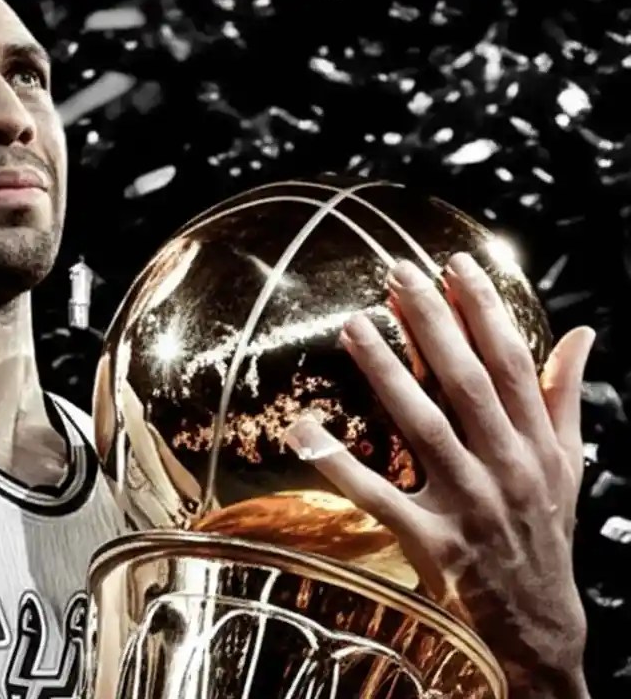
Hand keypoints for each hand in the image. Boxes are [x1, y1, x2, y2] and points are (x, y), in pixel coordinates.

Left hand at [282, 253, 595, 698]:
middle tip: (396, 275)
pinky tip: (306, 429)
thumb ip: (563, 397)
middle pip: (465, 382)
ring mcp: (469, 504)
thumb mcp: (568, 465)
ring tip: (355, 325)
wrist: (538, 624)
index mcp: (538, 444)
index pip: (510, 363)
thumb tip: (583, 333)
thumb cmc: (545, 535)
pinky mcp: (432, 540)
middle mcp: (507, 467)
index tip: (454, 265)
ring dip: (389, 373)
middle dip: (431, 324)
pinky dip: (341, 464)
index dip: (482, 310)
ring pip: (424, 427)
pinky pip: (379, 495)